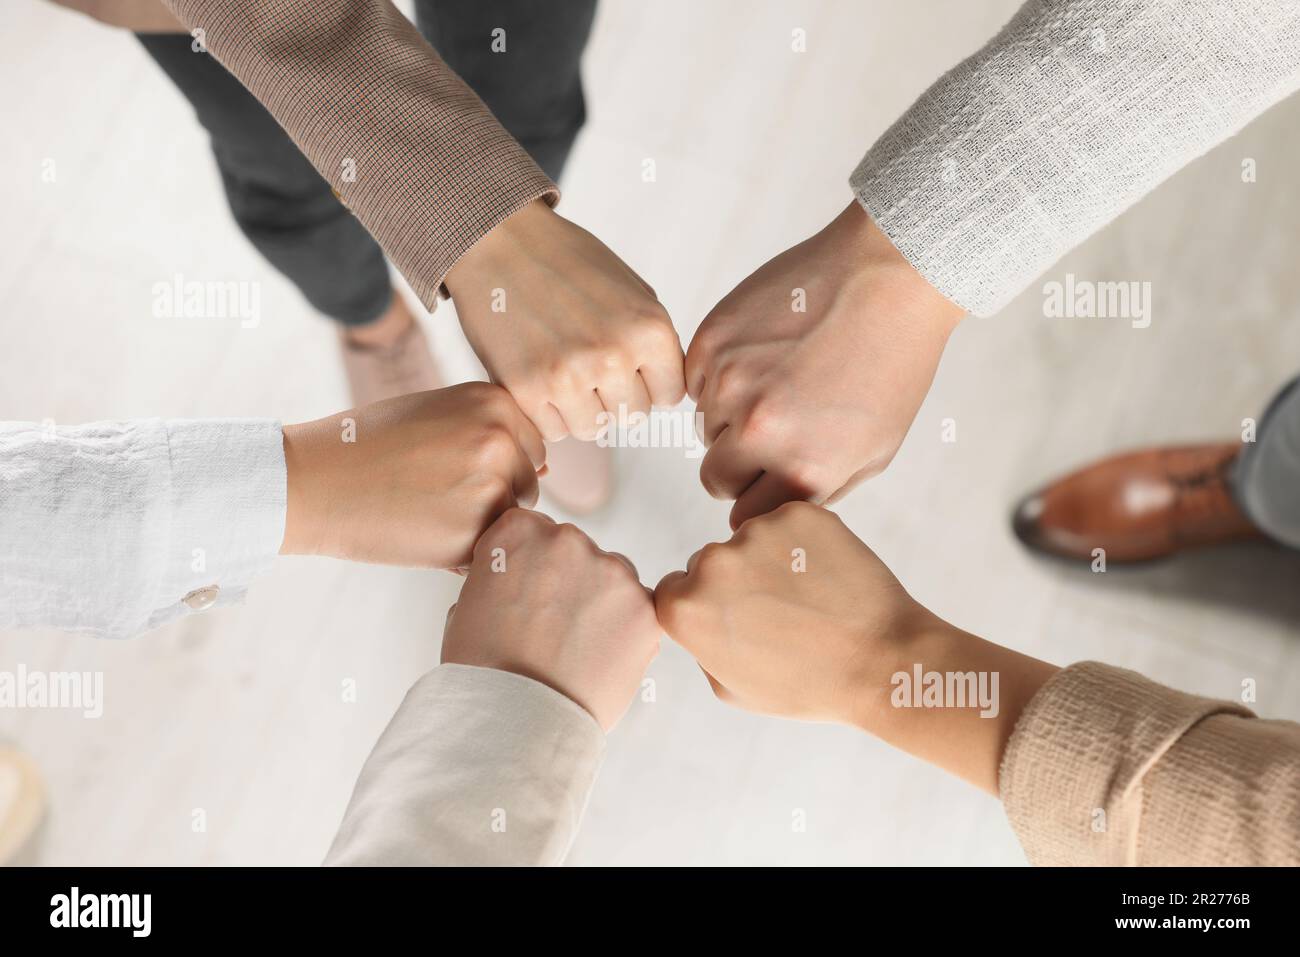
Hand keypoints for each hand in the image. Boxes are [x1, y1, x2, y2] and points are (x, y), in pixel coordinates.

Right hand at [280, 384, 543, 568]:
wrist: (315, 483)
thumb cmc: (369, 446)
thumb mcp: (435, 413)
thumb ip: (491, 430)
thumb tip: (547, 468)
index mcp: (493, 401)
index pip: (532, 443)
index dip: (496, 463)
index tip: (452, 466)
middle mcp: (500, 436)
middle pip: (530, 481)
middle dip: (497, 494)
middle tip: (436, 492)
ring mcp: (491, 484)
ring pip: (514, 517)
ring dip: (484, 523)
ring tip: (429, 511)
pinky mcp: (475, 530)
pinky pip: (492, 549)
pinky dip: (466, 551)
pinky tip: (425, 534)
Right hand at [441, 508, 660, 730]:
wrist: (516, 722)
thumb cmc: (484, 669)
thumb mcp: (469, 602)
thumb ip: (501, 573)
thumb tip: (520, 575)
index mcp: (519, 532)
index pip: (534, 532)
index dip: (531, 567)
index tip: (526, 597)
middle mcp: (568, 540)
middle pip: (577, 551)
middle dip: (569, 582)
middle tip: (552, 630)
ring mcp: (612, 572)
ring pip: (613, 578)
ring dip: (601, 603)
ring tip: (576, 649)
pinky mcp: (645, 609)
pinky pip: (639, 611)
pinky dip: (626, 632)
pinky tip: (599, 660)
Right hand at [446, 200, 685, 441]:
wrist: (498, 241)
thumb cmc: (565, 260)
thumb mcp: (631, 290)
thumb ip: (653, 340)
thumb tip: (666, 386)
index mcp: (649, 329)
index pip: (669, 395)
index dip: (649, 383)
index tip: (628, 367)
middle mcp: (614, 357)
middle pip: (632, 417)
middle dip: (614, 397)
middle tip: (590, 366)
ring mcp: (570, 377)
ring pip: (593, 429)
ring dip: (581, 409)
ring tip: (564, 371)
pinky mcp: (527, 390)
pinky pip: (553, 431)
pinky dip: (547, 413)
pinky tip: (539, 377)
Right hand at [654, 502, 1055, 791]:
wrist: (883, 662)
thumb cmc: (809, 685)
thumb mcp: (731, 688)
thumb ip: (700, 644)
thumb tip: (699, 613)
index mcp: (685, 608)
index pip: (674, 588)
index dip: (704, 606)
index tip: (735, 619)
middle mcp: (713, 563)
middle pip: (709, 560)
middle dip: (736, 580)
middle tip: (779, 613)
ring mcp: (758, 533)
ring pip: (751, 539)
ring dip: (771, 559)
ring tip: (810, 599)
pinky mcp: (800, 513)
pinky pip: (790, 522)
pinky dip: (805, 542)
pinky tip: (827, 578)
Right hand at [687, 201, 963, 528]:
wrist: (888, 277)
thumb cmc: (893, 362)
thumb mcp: (875, 450)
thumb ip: (819, 489)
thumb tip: (771, 505)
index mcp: (803, 469)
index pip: (745, 516)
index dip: (757, 499)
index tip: (768, 481)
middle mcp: (760, 432)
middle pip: (715, 478)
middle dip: (738, 464)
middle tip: (771, 431)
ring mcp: (729, 384)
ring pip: (704, 426)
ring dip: (732, 414)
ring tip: (781, 378)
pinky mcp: (711, 340)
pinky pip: (695, 381)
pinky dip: (718, 375)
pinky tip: (764, 352)